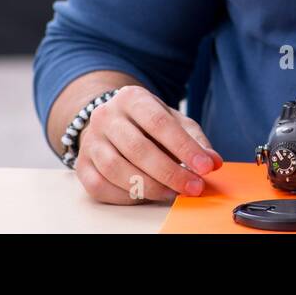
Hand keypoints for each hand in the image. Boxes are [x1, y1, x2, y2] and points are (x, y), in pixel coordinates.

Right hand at [73, 85, 223, 204]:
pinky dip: (124, 196)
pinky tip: (144, 195)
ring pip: (116, 169)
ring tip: (172, 193)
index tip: (205, 167)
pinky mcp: (82, 164)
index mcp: (132, 98)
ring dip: (149, 186)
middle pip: (138, 148)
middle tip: (193, 187)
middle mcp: (106, 116)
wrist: (112, 120)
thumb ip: (195, 140)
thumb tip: (213, 161)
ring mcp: (91, 140)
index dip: (184, 147)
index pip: (159, 123)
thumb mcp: (174, 121)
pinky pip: (100, 186)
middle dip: (170, 172)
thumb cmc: (147, 123)